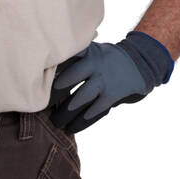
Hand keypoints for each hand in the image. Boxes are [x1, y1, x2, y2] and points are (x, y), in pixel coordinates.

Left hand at [48, 31, 174, 133]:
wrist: (142, 61)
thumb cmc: (109, 59)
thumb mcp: (94, 50)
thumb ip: (76, 60)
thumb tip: (49, 75)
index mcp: (88, 51)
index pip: (65, 59)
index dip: (50, 70)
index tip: (37, 82)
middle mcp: (95, 64)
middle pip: (69, 79)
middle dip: (54, 95)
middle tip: (41, 106)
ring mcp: (105, 79)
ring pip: (80, 98)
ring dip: (66, 112)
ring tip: (56, 122)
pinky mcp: (113, 94)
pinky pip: (94, 110)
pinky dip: (82, 121)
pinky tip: (73, 127)